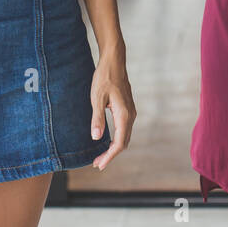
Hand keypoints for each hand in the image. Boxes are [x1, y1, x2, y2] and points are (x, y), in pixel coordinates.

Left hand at [89, 55, 135, 170]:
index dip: (109, 157)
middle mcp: (130, 115)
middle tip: (97, 164)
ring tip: (100, 155)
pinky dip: (116, 139)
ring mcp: (130, 112)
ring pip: (125, 136)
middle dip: (111, 155)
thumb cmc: (104, 78)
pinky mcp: (127, 109)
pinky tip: (107, 140)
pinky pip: (124, 129)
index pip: (119, 143)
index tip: (99, 165)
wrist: (114, 62)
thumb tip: (96, 138)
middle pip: (123, 142)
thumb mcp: (96, 99)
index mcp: (124, 115)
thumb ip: (97, 118)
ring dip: (113, 148)